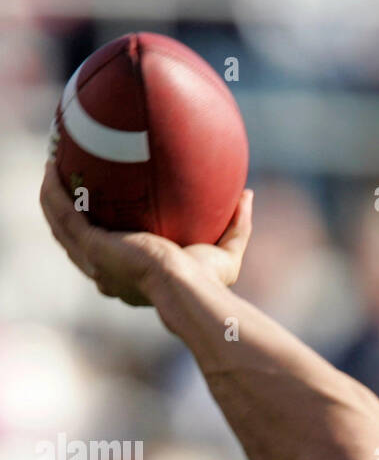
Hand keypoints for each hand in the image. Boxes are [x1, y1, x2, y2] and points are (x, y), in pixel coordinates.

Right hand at [39, 160, 251, 306]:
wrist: (187, 290)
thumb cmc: (208, 283)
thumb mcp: (227, 253)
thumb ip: (237, 225)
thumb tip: (247, 194)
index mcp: (131, 277)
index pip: (110, 256)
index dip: (101, 234)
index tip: (104, 210)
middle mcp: (107, 272)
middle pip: (77, 241)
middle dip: (68, 213)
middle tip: (70, 182)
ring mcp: (95, 261)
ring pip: (61, 227)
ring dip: (52, 198)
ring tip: (51, 169)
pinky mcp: (90, 246)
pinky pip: (62, 214)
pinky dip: (53, 192)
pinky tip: (50, 169)